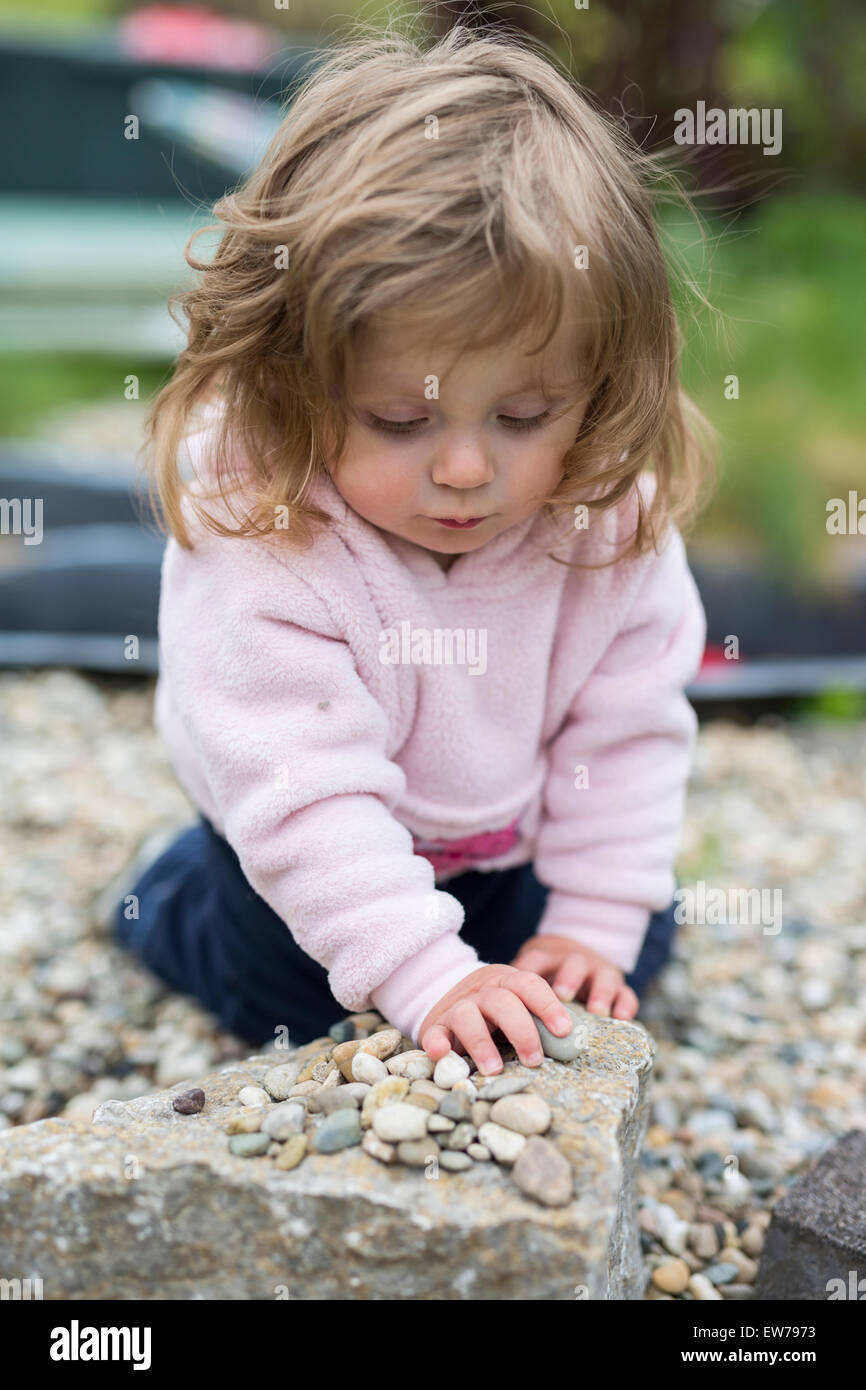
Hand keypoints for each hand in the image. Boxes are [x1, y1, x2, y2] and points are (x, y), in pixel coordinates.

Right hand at [418, 963, 574, 1075]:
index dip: (548, 1005)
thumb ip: (537, 1021)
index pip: (529, 984)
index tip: (564, 1031)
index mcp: (506, 981)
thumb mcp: (515, 1007)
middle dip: (522, 1031)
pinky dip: (437, 1043)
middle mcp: (481, 990)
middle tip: (533, 1060)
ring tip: (494, 1069)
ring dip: (482, 1043)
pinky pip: (433, 1032)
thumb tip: (570, 1045)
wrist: (442, 996)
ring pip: (467, 1015)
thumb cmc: (493, 1013)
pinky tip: (443, 1054)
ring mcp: (455, 1007)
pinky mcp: (434, 1027)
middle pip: (503, 1001)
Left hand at [509, 935, 638, 1020]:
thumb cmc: (543, 973)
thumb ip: (511, 990)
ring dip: (600, 992)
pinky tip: (622, 1018)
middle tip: (562, 995)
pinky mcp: (619, 986)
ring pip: (603, 976)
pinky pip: (626, 993)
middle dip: (568, 978)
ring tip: (596, 1011)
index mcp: (547, 956)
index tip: (525, 984)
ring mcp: (599, 972)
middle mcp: (575, 961)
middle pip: (573, 964)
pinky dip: (625, 1004)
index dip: (531, 970)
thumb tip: (485, 1020)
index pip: (537, 958)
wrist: (573, 952)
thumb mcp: (527, 972)